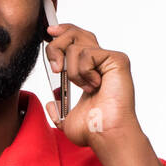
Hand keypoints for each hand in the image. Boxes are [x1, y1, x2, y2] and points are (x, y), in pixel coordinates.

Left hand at [44, 21, 137, 146]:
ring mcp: (109, 59)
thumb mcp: (66, 119)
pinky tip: (94, 86)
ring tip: (83, 88)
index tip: (48, 33)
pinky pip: (87, 54)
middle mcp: (100, 61)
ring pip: (76, 46)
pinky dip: (83, 72)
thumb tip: (52, 102)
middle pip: (74, 33)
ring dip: (71, 71)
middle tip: (55, 69)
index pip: (76, 39)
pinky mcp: (116, 59)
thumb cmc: (92, 129)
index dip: (62, 32)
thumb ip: (57, 110)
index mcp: (89, 70)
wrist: (104, 134)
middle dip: (56, 47)